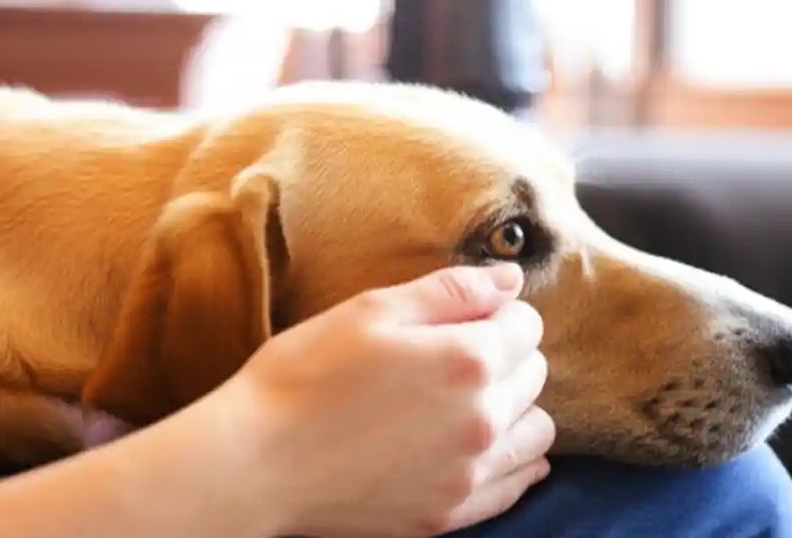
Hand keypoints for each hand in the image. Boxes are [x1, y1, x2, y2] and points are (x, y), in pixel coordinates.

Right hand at [197, 262, 553, 536]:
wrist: (255, 462)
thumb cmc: (304, 374)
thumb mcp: (372, 310)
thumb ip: (452, 291)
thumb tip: (512, 280)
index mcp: (468, 362)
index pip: (527, 325)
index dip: (496, 313)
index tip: (460, 317)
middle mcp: (481, 421)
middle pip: (534, 374)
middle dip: (506, 355)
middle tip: (452, 353)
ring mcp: (468, 474)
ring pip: (536, 431)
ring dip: (515, 407)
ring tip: (465, 399)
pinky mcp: (448, 513)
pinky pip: (514, 484)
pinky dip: (510, 458)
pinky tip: (478, 443)